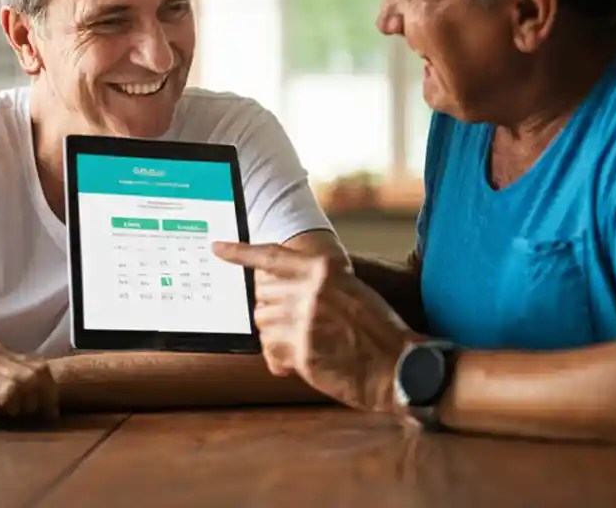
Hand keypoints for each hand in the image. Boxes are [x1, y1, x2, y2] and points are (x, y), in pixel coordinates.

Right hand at [0, 332, 61, 427]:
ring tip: (1, 418)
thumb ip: (7, 376)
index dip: (49, 395)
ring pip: (11, 392)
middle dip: (33, 406)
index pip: (39, 369)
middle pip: (29, 382)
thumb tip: (43, 399)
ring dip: (13, 412)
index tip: (48, 415)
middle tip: (23, 420)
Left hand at [212, 241, 421, 412]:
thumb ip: (313, 283)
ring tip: (302, 343)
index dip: (239, 252)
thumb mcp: (349, 290)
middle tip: (293, 323)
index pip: (269, 256)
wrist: (398, 365)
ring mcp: (303, 321)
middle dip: (270, 310)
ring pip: (261, 323)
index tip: (217, 248)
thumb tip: (277, 289)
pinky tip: (299, 362)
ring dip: (274, 335)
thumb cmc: (376, 329)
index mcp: (322, 269)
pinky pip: (270, 352)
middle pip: (261, 294)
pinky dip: (279, 359)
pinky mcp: (301, 352)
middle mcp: (310, 290)